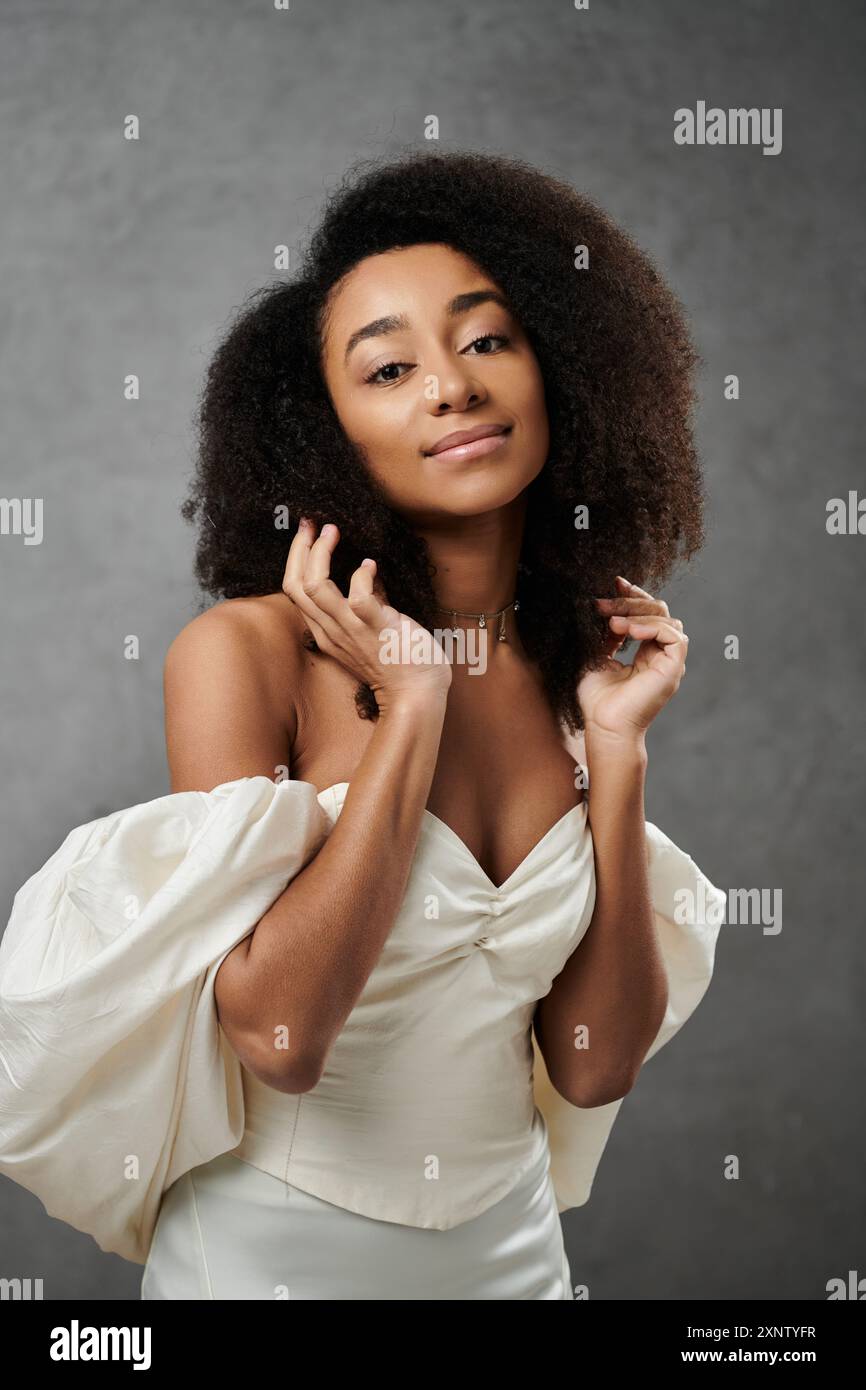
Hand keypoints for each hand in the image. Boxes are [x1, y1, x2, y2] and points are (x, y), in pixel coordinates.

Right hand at [281, 518, 451, 708]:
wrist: (416, 695)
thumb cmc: (399, 663)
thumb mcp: (372, 631)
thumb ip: (365, 602)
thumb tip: (366, 571)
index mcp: (326, 631)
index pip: (294, 591)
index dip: (296, 558)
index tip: (308, 534)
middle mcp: (331, 631)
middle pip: (295, 585)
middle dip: (300, 548)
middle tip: (313, 523)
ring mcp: (351, 630)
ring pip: (314, 587)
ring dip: (321, 553)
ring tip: (333, 531)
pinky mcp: (375, 628)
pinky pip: (357, 596)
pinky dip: (362, 574)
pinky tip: (371, 565)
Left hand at [577, 576, 688, 739]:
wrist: (603, 727)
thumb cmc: (597, 701)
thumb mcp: (597, 657)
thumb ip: (608, 636)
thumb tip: (609, 612)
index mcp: (647, 653)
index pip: (650, 614)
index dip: (634, 596)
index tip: (614, 583)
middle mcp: (662, 655)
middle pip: (660, 611)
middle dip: (630, 602)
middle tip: (603, 603)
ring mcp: (670, 661)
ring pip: (667, 619)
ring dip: (636, 614)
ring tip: (610, 622)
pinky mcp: (674, 667)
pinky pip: (673, 635)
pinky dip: (650, 627)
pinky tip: (626, 631)